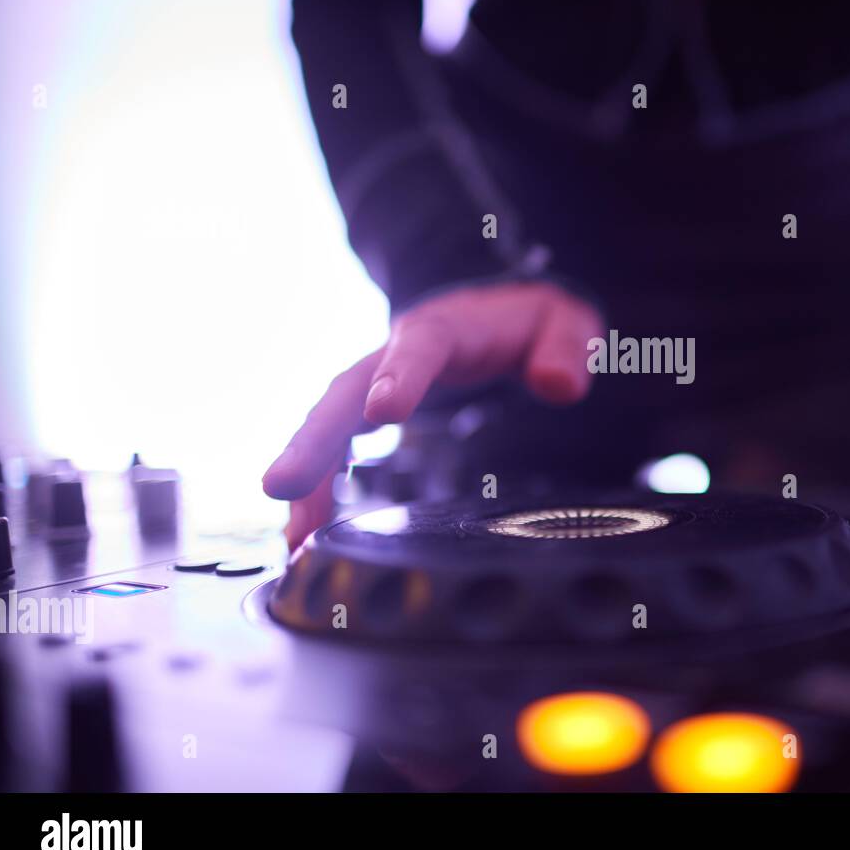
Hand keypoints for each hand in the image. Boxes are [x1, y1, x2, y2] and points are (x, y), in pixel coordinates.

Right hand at [262, 281, 602, 548]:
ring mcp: (377, 382)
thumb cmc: (535, 323)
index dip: (399, 376)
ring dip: (307, 477)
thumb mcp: (566, 323)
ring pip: (330, 424)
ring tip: (293, 535)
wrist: (505, 314)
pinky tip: (305, 533)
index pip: (420, 346)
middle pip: (347, 391)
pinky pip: (338, 450)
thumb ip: (566, 348)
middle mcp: (396, 352)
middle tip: (282, 485)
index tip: (381, 414)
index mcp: (445, 328)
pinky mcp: (372, 411)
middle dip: (315, 439)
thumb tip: (559, 384)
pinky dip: (319, 489)